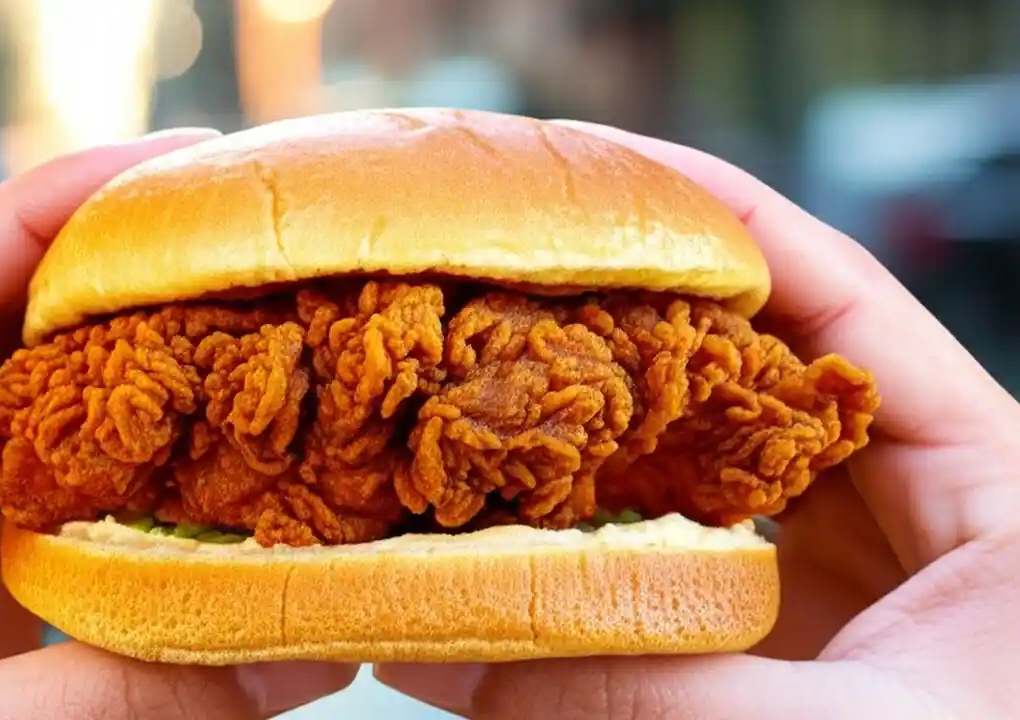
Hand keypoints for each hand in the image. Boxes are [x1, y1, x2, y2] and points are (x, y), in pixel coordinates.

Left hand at [0, 128, 355, 718]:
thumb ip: (113, 695)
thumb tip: (303, 646)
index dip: (43, 215)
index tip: (167, 167)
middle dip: (122, 291)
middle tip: (244, 248)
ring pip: (42, 435)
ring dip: (148, 397)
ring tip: (257, 348)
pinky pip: (69, 524)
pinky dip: (150, 505)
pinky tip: (229, 490)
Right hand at [376, 122, 1019, 717]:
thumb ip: (641, 687)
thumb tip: (439, 640)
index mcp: (999, 486)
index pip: (842, 303)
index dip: (719, 224)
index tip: (597, 175)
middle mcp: (908, 519)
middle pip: (745, 381)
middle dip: (618, 337)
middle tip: (494, 292)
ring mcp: (831, 594)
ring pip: (688, 485)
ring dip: (581, 456)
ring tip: (470, 407)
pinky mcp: (769, 665)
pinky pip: (657, 587)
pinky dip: (574, 570)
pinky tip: (488, 557)